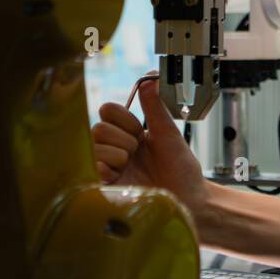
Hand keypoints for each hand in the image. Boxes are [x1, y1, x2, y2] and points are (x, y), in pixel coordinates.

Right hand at [92, 77, 208, 217]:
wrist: (188, 199)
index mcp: (129, 133)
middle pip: (98, 127)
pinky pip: (91, 167)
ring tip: (132, 167)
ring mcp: (110, 166)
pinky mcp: (106, 186)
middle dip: (122, 139)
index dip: (124, 119)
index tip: (141, 132)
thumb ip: (155, 108)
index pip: (108, 110)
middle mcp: (116, 148)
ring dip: (117, 155)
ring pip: (93, 145)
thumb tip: (149, 79)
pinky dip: (105, 168)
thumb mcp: (168, 134)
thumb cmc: (182, 170)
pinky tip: (120, 175)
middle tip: (138, 153)